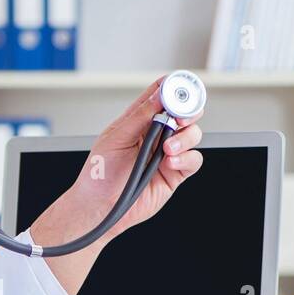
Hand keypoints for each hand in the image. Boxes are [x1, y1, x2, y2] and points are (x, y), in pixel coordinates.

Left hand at [67, 76, 204, 240]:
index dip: (173, 87)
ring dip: (185, 137)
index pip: (160, 95)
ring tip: (167, 149)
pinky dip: (187, 158)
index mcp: (139, 120)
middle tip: (180, 117)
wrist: (101, 207)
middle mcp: (156, 134)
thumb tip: (159, 96)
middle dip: (188, 110)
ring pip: (193, 134)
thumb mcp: (115, 138)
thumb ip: (139, 117)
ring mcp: (167, 153)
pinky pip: (194, 160)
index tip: (180, 87)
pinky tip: (170, 163)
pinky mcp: (175, 173)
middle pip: (184, 112)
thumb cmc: (100, 174)